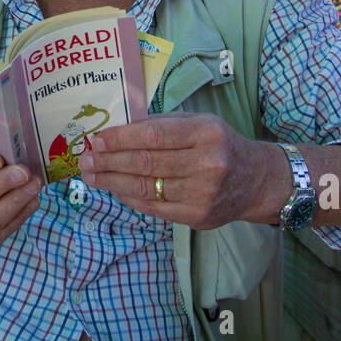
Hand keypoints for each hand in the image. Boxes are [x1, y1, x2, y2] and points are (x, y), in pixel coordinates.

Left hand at [78, 112, 287, 229]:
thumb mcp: (199, 123)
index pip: (154, 134)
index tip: (97, 139)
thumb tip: (117, 130)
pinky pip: (154, 208)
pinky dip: (130, 198)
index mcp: (206, 133)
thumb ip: (162, 124)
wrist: (255, 181)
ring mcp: (203, 194)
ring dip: (112, 181)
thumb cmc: (219, 145)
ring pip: (147, 188)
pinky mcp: (198, 217)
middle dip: (110, 161)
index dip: (121, 138)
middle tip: (85, 159)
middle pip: (146, 163)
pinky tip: (114, 189)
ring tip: (91, 175)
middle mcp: (207, 163)